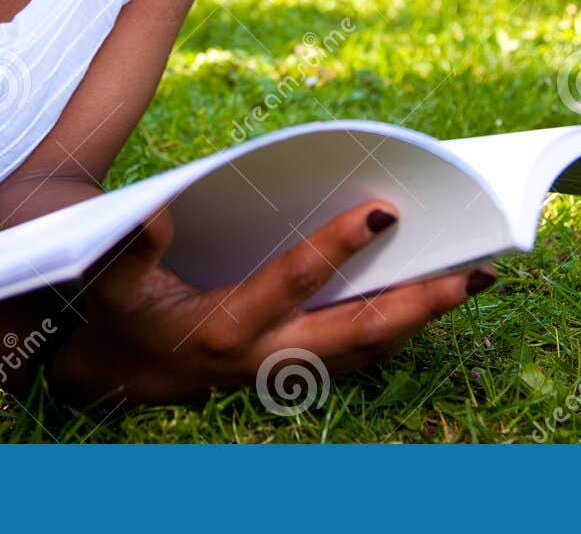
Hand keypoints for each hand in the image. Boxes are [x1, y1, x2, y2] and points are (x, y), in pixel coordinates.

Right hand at [45, 199, 497, 405]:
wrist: (110, 369)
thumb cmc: (112, 312)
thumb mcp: (104, 281)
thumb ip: (126, 252)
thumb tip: (153, 216)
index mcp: (221, 331)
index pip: (292, 286)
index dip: (336, 249)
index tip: (383, 211)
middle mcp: (265, 358)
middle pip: (357, 335)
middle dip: (420, 305)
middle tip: (477, 271)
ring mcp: (286, 369)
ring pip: (368, 349)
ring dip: (422, 317)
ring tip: (474, 278)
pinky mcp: (295, 367)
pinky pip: (359, 351)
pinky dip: (400, 325)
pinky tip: (429, 296)